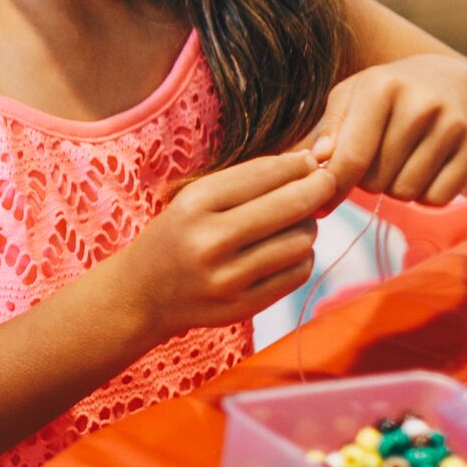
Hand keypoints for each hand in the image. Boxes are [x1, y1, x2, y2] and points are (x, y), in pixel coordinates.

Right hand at [106, 150, 339, 341]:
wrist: (142, 293)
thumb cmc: (177, 235)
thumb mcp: (195, 199)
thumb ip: (249, 179)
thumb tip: (313, 160)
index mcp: (194, 205)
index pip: (265, 174)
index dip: (299, 163)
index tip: (312, 160)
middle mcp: (209, 241)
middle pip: (291, 206)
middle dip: (318, 188)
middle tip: (324, 182)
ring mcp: (226, 278)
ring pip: (300, 241)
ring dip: (308, 227)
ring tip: (295, 223)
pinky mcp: (242, 306)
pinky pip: (297, 274)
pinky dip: (302, 257)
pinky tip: (287, 252)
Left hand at [308, 54, 466, 206]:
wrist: (452, 83)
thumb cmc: (387, 96)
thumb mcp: (350, 97)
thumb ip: (329, 129)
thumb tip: (318, 161)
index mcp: (382, 87)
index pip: (352, 157)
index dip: (334, 187)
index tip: (323, 201)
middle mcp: (421, 103)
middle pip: (377, 181)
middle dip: (368, 181)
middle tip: (376, 160)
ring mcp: (453, 125)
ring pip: (406, 193)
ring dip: (396, 188)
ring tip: (400, 161)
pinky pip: (437, 199)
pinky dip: (425, 195)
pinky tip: (425, 169)